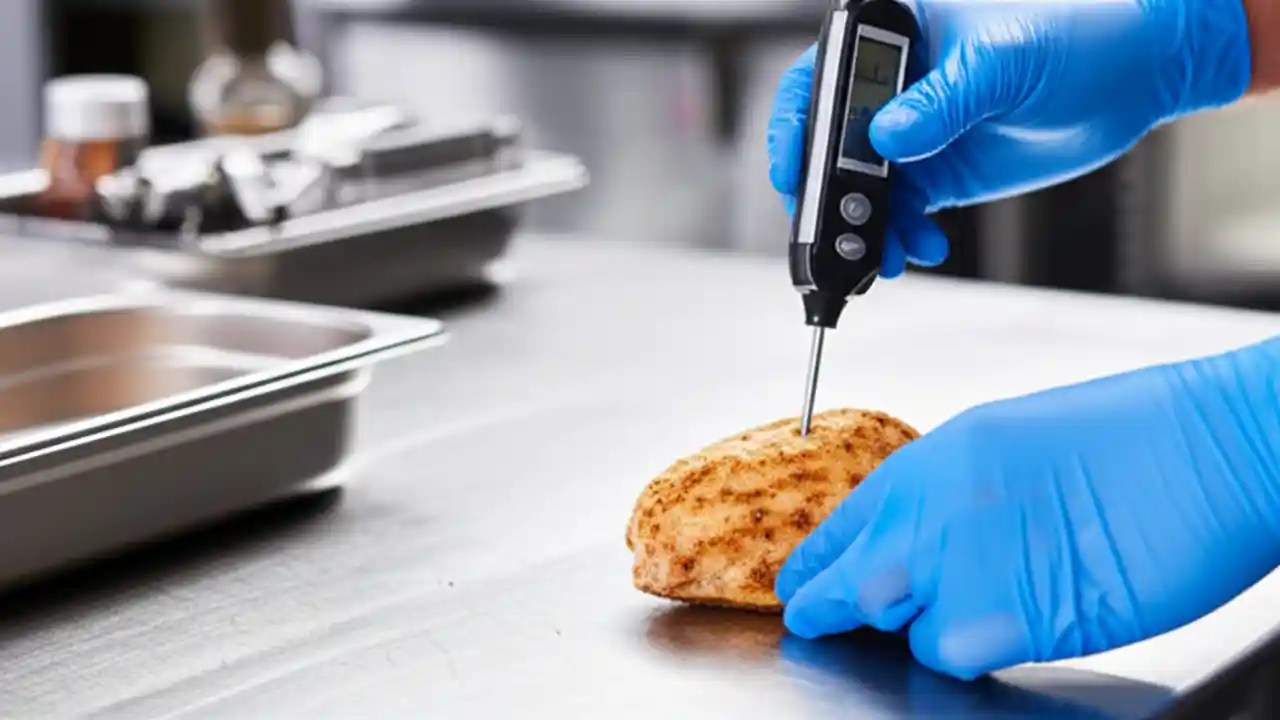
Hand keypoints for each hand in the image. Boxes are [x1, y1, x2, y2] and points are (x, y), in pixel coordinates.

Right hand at [766, 0, 1251, 277]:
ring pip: (860, 189)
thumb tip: (888, 137)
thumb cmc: (1079, 28)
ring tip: (884, 255)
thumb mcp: (1006, 58)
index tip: (796, 170)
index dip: (797, 126)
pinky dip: (901, 237)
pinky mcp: (936, 172)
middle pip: (830, 145)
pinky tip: (921, 247)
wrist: (1139, 71)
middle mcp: (893, 87)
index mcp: (893, 33)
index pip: (820, 79)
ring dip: (864, 229)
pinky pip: (899, 213)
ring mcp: (912, 133)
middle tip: (838, 232)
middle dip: (829, 195)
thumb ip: (943, 99)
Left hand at [776, 338, 1279, 679]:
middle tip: (817, 621)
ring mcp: (968, 567)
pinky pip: (954, 653)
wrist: (1211, 447)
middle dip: (831, 608)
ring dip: (915, 630)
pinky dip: (964, 651)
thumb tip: (923, 539)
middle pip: (850, 585)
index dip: (817, 562)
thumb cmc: (1133, 436)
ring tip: (954, 612)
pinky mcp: (1013, 619)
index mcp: (932, 462)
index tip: (798, 584)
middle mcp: (934, 513)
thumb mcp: (1007, 444)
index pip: (845, 524)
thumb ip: (951, 497)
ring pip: (900, 628)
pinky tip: (995, 630)